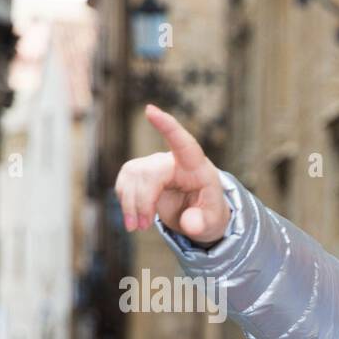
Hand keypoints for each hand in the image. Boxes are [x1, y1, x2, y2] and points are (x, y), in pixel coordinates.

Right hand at [114, 104, 230, 242]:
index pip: (184, 143)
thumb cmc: (209, 212)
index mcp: (197, 167)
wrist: (199, 214)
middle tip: (141, 228)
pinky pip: (125, 182)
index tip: (150, 110)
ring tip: (137, 228)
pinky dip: (125, 201)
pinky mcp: (141, 171)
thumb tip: (191, 225)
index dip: (168, 126)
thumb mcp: (213, 223)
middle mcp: (174, 160)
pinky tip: (133, 217)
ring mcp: (155, 164)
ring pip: (132, 176)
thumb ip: (203, 223)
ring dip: (130, 204)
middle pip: (149, 173)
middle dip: (142, 201)